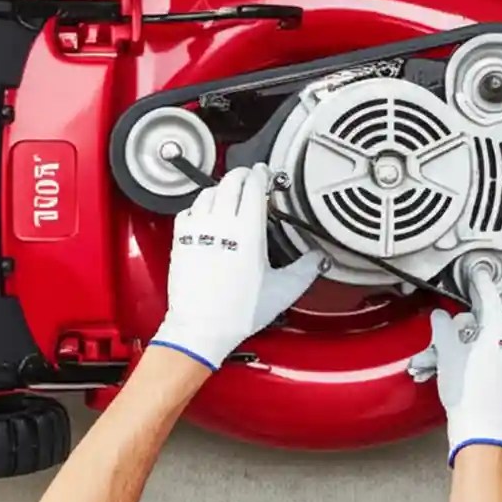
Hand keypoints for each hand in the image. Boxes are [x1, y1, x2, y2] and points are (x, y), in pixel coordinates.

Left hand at [149, 164, 324, 370]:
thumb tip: (320, 258)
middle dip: (242, 175)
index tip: (267, 174)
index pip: (253, 184)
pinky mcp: (181, 239)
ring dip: (221, 189)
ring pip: (208, 192)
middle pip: (230, 181)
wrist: (201, 327)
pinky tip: (208, 216)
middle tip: (251, 179)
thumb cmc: (238, 312)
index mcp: (247, 230)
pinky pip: (189, 210)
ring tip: (231, 197)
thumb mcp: (282, 291)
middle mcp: (220, 223)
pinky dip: (200, 207)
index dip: (262, 174)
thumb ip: (306, 270)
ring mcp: (198, 229)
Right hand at [408, 266, 501, 465]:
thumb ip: (443, 327)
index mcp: (501, 332)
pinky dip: (477, 358)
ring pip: (487, 342)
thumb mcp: (446, 353)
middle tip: (442, 343)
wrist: (480, 429)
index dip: (480, 284)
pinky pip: (496, 356)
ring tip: (441, 364)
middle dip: (460, 332)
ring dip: (464, 349)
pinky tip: (458, 370)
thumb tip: (442, 316)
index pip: (490, 299)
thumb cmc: (466, 395)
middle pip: (484, 324)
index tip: (477, 272)